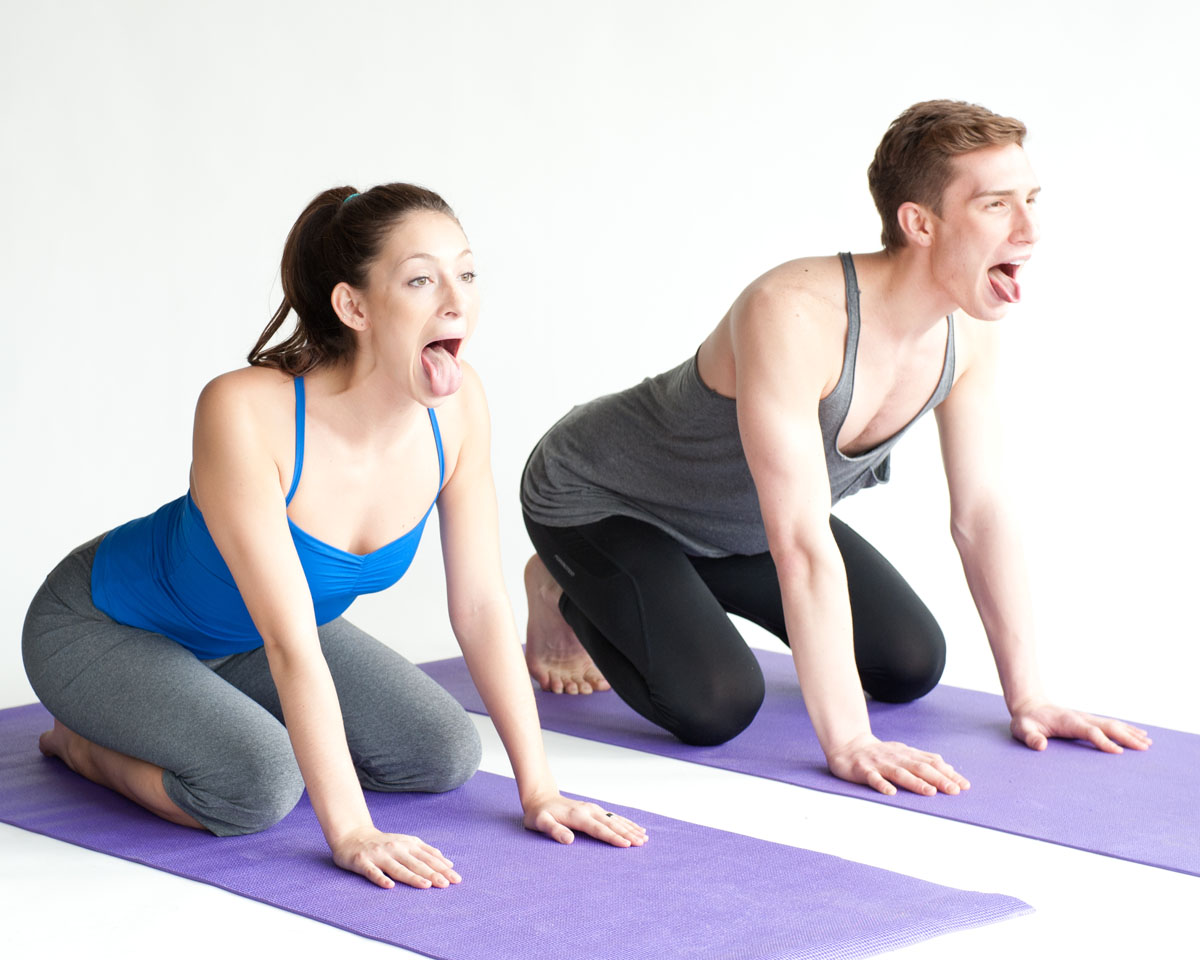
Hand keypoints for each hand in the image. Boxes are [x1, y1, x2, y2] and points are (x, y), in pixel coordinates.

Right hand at [331, 826, 460, 889]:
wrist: (352, 836)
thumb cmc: (384, 843)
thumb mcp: (407, 843)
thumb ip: (426, 852)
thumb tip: (448, 863)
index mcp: (408, 844)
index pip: (428, 857)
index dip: (442, 868)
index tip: (456, 878)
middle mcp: (396, 848)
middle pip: (416, 863)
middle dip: (433, 873)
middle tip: (447, 884)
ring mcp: (379, 855)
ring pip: (398, 868)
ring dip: (412, 876)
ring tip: (426, 885)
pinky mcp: (363, 862)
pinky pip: (373, 872)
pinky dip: (381, 878)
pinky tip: (389, 886)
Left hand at [523, 794, 647, 846]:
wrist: (541, 798)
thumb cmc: (539, 814)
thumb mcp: (540, 823)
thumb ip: (554, 830)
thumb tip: (569, 840)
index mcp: (578, 816)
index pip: (599, 829)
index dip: (613, 838)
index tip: (627, 845)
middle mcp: (589, 810)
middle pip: (611, 824)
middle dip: (628, 834)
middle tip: (642, 843)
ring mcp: (593, 809)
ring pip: (615, 819)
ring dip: (630, 828)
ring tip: (644, 837)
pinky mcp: (594, 810)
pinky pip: (613, 816)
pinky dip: (626, 822)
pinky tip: (635, 827)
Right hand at [826, 733, 969, 796]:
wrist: (848, 746)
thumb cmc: (880, 754)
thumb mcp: (904, 754)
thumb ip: (924, 761)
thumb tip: (950, 770)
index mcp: (907, 755)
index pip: (931, 763)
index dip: (948, 774)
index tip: (964, 786)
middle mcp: (896, 758)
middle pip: (919, 768)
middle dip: (938, 779)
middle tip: (954, 790)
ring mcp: (879, 764)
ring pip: (899, 773)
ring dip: (915, 782)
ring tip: (929, 792)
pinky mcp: (863, 770)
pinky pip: (873, 778)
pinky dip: (882, 785)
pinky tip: (890, 792)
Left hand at [1009, 699, 1151, 752]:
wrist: (1030, 706)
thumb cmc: (1026, 721)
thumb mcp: (1022, 729)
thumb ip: (1030, 737)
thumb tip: (1040, 746)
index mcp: (1068, 722)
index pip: (1090, 731)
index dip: (1104, 741)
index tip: (1119, 752)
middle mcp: (1081, 718)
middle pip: (1108, 726)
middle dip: (1126, 737)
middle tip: (1145, 748)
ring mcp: (1086, 718)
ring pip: (1112, 724)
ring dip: (1130, 733)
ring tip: (1148, 743)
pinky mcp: (1089, 721)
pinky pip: (1110, 724)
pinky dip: (1126, 729)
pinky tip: (1138, 735)